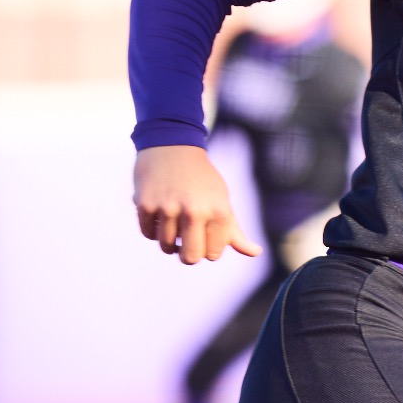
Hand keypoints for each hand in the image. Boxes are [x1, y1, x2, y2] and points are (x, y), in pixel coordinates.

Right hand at [133, 145, 261, 263]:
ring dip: (168, 240)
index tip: (204, 233)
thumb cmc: (201, 179)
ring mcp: (168, 207)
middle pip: (190, 258)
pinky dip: (153, 229)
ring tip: (172, 221)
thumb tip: (256, 253)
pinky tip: (159, 214)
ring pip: (166, 247)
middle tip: (186, 240)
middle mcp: (194, 211)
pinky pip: (148, 234)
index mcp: (219, 211)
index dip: (207, 248)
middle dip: (187, 254)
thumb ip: (234, 232)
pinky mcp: (146, 204)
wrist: (171, 144)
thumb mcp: (221, 200)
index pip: (212, 254)